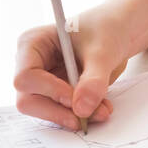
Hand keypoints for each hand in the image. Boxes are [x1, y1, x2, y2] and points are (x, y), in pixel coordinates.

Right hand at [13, 7, 130, 129]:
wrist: (121, 31)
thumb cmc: (106, 29)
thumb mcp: (103, 51)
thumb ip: (94, 79)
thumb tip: (82, 109)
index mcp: (32, 44)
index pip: (26, 77)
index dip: (49, 92)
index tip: (75, 99)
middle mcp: (32, 64)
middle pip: (28, 100)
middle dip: (58, 111)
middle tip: (86, 118)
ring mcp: (43, 81)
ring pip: (45, 110)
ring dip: (72, 116)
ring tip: (102, 111)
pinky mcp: (57, 93)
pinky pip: (62, 112)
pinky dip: (81, 115)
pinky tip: (101, 108)